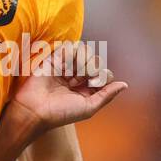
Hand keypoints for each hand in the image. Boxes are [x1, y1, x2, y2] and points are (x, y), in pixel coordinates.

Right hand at [9, 40, 126, 130]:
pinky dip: (74, 54)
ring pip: (86, 52)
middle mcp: (77, 77)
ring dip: (85, 61)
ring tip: (75, 73)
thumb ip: (106, 95)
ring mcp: (66, 66)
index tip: (94, 84)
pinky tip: (67, 67)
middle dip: (94, 69)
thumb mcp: (89, 107)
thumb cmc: (61, 113)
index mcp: (86, 89)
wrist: (35, 110)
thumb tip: (125, 85)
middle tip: (84, 79)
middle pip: (96, 62)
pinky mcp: (55, 58)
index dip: (103, 76)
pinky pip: (72, 47)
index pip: (104, 74)